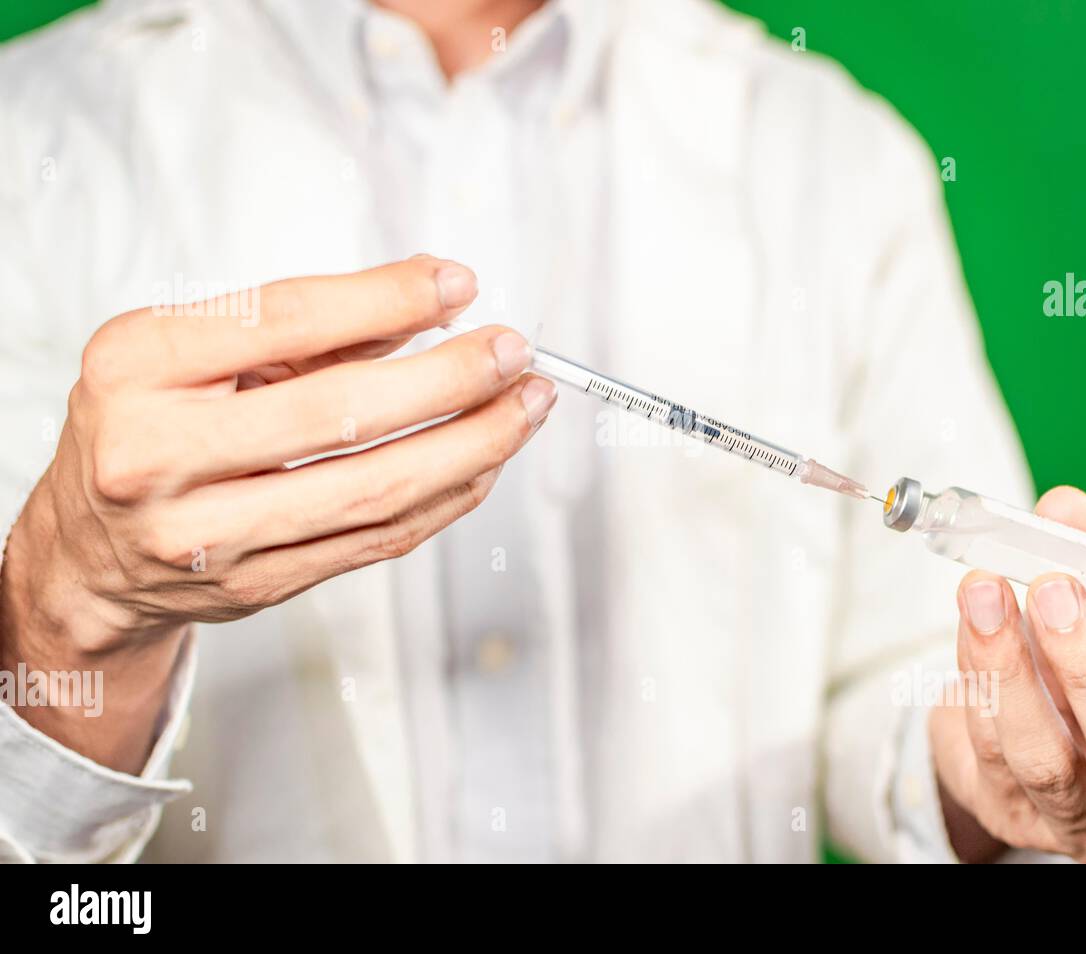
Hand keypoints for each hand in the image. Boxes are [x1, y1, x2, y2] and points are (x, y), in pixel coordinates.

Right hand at [0, 256, 555, 769]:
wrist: (90, 552)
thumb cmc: (148, 428)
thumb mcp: (189, 350)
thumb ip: (308, 326)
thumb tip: (429, 298)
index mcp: (138, 368)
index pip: (285, 320)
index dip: (386, 298)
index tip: (458, 285)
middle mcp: (162, 455)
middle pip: (340, 413)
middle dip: (450, 379)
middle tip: (512, 354)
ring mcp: (210, 534)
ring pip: (375, 488)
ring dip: (471, 444)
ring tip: (524, 405)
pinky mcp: (258, 584)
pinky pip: (378, 538)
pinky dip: (446, 495)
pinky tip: (485, 459)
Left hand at [931, 487, 1085, 862]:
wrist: (1023, 731)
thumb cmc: (1085, 673)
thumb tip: (1065, 507)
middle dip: (1085, 664)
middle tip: (1050, 587)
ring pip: (1048, 763)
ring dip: (1010, 672)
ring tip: (986, 594)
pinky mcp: (1021, 823)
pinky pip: (992, 757)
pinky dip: (975, 686)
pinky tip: (969, 627)